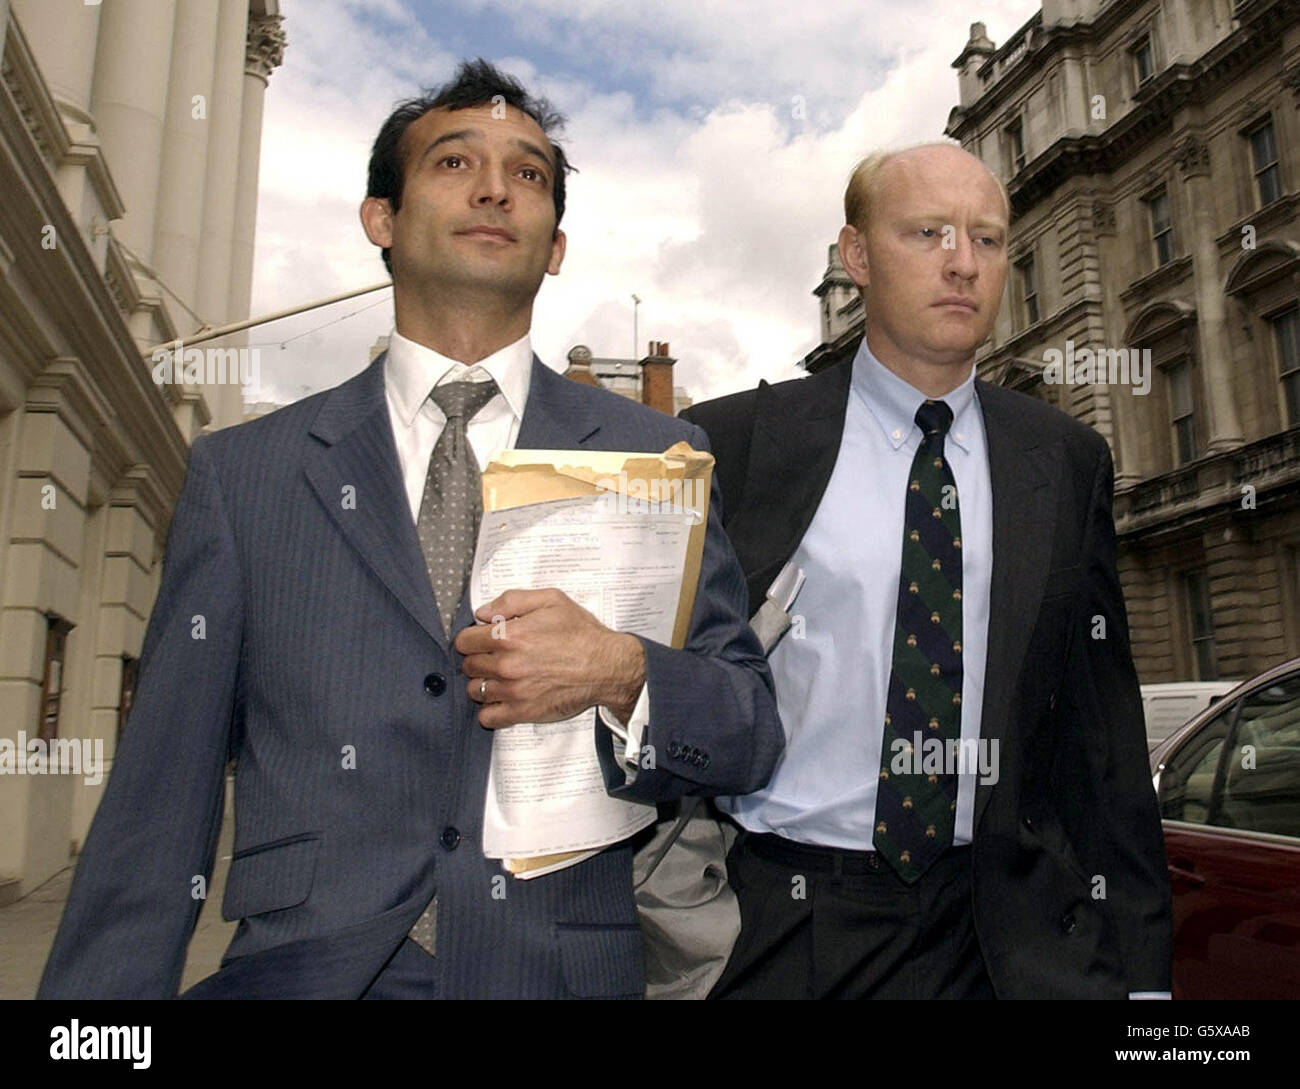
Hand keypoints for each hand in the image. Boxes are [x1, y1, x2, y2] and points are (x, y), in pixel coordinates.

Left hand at [455, 588, 645, 728]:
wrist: (607, 666)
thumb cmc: (581, 632)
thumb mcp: (551, 600)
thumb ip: (511, 600)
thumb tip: (482, 613)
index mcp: (509, 635)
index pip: (464, 641)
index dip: (472, 638)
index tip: (482, 639)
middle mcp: (507, 664)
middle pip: (468, 666)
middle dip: (478, 659)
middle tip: (495, 657)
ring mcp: (514, 691)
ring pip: (475, 691)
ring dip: (483, 684)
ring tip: (500, 678)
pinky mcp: (523, 712)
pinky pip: (488, 717)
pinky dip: (490, 710)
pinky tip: (503, 699)